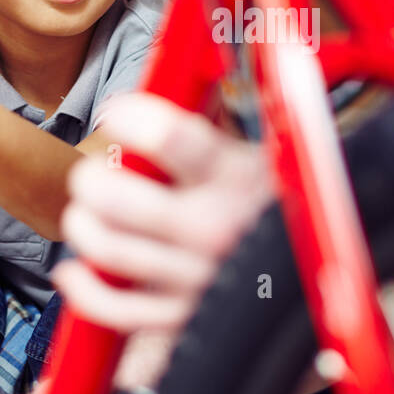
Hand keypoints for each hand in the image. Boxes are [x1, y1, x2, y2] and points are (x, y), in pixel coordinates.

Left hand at [52, 93, 272, 333]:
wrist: (316, 275)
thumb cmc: (277, 206)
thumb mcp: (260, 156)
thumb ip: (213, 122)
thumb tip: (171, 76)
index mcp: (236, 178)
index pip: (170, 138)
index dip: (130, 117)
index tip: (115, 112)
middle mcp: (215, 228)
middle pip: (118, 198)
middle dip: (91, 178)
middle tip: (92, 172)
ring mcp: (197, 276)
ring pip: (108, 248)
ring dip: (83, 224)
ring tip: (87, 211)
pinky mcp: (183, 316)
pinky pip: (115, 309)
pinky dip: (83, 288)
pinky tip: (77, 269)